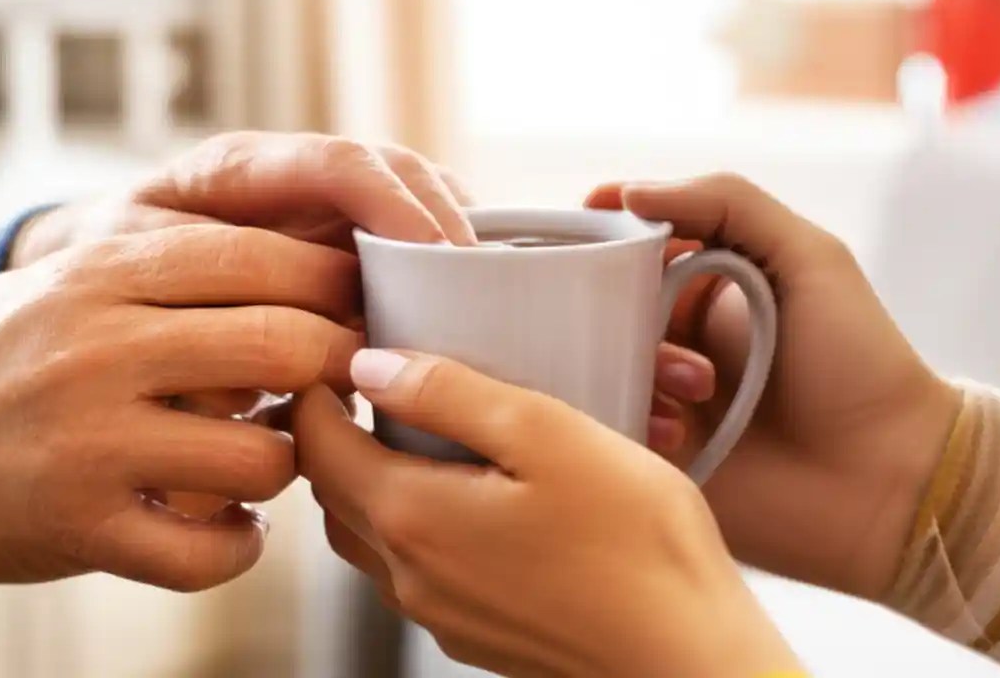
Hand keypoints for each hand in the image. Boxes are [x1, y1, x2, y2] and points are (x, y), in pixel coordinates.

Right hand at [0, 224, 360, 599]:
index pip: (252, 257)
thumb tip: (299, 264)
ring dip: (291, 464)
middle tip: (351, 378)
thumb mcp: (65, 284)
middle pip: (278, 345)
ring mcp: (90, 446)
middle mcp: (97, 353)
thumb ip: (166, 268)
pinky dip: (244, 545)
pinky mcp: (84, 530)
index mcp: (98, 277)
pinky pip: (210, 550)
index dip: (327, 279)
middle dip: (339, 364)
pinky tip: (237, 527)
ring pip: (261, 457)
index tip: (359, 301)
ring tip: (272, 457)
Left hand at [7, 131, 479, 269]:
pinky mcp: (333, 235)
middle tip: (475, 279)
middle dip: (440, 217)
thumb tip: (281, 356)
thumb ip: (205, 306)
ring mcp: (316, 202)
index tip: (432, 250)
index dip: (391, 202)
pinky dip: (435, 254)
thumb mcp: (136, 288)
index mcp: (237, 171)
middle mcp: (287, 177)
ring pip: (407, 192)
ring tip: (480, 289)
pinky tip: (456, 291)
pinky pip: (401, 228)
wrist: (93, 277)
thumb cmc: (107, 283)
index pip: (334, 163)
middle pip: (389, 168)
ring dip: (449, 235)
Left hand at [295, 350, 800, 677]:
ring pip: (366, 537)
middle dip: (329, 435)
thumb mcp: (544, 432)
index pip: (317, 444)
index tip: (330, 352)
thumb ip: (447, 394)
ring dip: (365, 483)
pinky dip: (407, 525)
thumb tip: (371, 366)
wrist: (687, 654)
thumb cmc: (636, 543)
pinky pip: (409, 571)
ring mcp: (439, 613)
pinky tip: (459, 499)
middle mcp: (409, 576)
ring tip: (404, 435)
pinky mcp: (474, 633)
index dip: (312, 390)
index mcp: (413, 517)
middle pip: (331, 495)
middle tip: (357, 386)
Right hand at [587, 174, 961, 598]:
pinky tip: (678, 432)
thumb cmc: (861, 362)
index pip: (637, 240)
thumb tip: (631, 192)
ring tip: (697, 389)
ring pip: (602, 361)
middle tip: (643, 318)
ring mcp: (667, 393)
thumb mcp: (810, 257)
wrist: (886, 479)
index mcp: (711, 281)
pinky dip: (633, 418)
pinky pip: (610, 423)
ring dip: (641, 365)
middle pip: (606, 299)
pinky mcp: (658, 451)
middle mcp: (681, 333)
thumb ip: (730, 203)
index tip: (584, 219)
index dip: (607, 228)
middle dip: (615, 301)